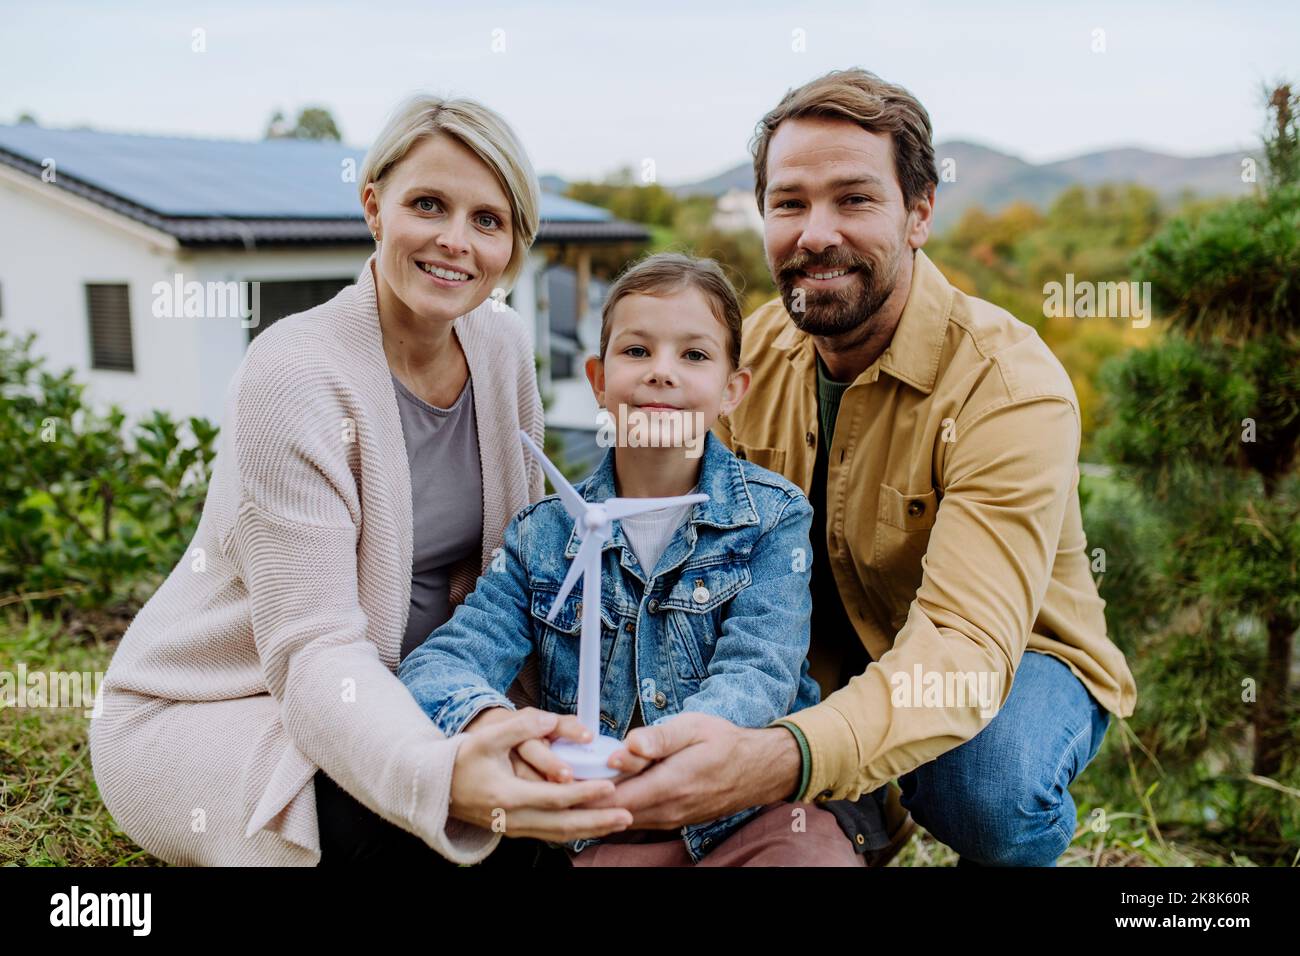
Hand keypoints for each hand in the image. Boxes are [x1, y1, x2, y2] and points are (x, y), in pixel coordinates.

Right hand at [449, 709, 633, 840]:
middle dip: (598, 821)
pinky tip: (591, 826)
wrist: (433, 787)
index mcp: (507, 796)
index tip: (609, 787)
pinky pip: (550, 834)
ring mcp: (513, 828)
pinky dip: (574, 831)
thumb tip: (550, 721)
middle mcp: (512, 818)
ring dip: (590, 829)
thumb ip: (520, 728)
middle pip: (563, 824)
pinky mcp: (514, 830)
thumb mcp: (487, 738)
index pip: (555, 798)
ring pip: (559, 834)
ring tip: (618, 823)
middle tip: (627, 815)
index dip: (584, 793)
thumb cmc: (459, 760)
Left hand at [576, 713, 801, 828]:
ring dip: (602, 802)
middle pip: (612, 811)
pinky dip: (619, 805)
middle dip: (587, 796)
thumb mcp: (693, 727)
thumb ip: (659, 737)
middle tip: (563, 774)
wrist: (759, 770)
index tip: (565, 773)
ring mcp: (671, 819)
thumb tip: (628, 746)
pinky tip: (610, 787)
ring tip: (580, 779)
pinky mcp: (673, 820)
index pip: (613, 798)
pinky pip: (637, 818)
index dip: (585, 789)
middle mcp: (668, 810)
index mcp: (669, 785)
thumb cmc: (725, 743)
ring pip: (623, 817)